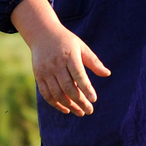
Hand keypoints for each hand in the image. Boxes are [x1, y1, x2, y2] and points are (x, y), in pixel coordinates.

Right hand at [10, 0, 110, 115]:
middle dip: (79, 101)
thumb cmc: (66, 41)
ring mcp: (46, 70)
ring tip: (80, 112)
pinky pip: (46, 94)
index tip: (94, 100)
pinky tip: (66, 109)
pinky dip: (56, 104)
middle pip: (68, 87)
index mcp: (69, 56)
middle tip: (89, 110)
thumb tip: (107, 74)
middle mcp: (56, 64)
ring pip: (57, 93)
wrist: (42, 33)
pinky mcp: (38, 75)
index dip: (86, 88)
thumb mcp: (81, 47)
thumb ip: (94, 61)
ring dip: (69, 105)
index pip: (79, 75)